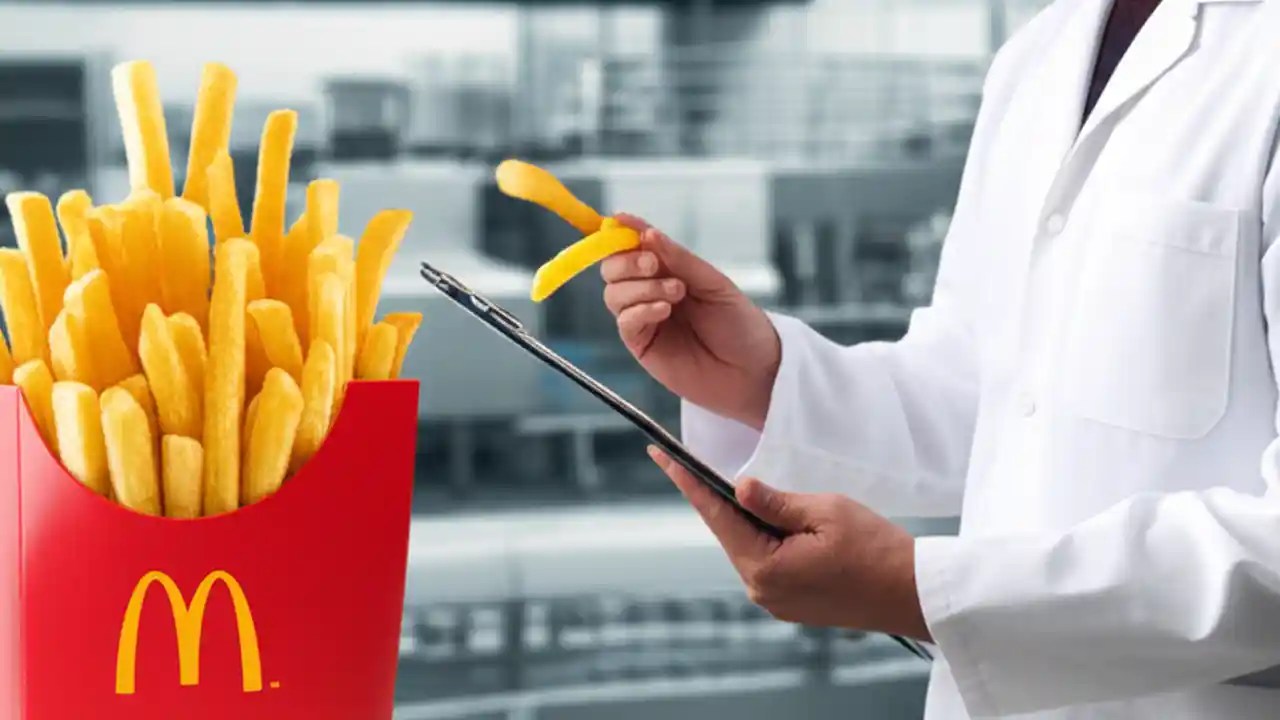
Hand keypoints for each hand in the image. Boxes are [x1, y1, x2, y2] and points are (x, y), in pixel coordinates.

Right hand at [601, 215, 779, 429]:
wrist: (752, 370)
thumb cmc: (739, 323)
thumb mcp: (713, 283)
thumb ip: (679, 259)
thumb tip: (646, 232)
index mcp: (668, 269)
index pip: (633, 245)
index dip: (622, 232)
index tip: (619, 221)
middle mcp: (650, 291)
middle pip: (612, 268)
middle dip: (627, 260)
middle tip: (654, 264)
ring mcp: (643, 318)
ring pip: (613, 293)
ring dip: (640, 287)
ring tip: (676, 293)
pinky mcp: (642, 345)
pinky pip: (625, 321)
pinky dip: (640, 309)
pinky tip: (664, 310)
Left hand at [647, 446, 931, 640]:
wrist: (915, 593)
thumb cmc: (877, 549)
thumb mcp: (825, 511)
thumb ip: (775, 500)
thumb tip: (738, 487)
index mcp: (766, 568)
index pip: (717, 515)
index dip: (688, 482)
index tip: (662, 457)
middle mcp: (762, 590)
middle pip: (730, 532)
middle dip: (720, 497)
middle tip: (695, 461)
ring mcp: (776, 600)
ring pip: (749, 545)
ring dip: (750, 518)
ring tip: (756, 490)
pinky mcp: (792, 601)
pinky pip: (767, 560)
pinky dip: (767, 536)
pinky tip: (776, 517)